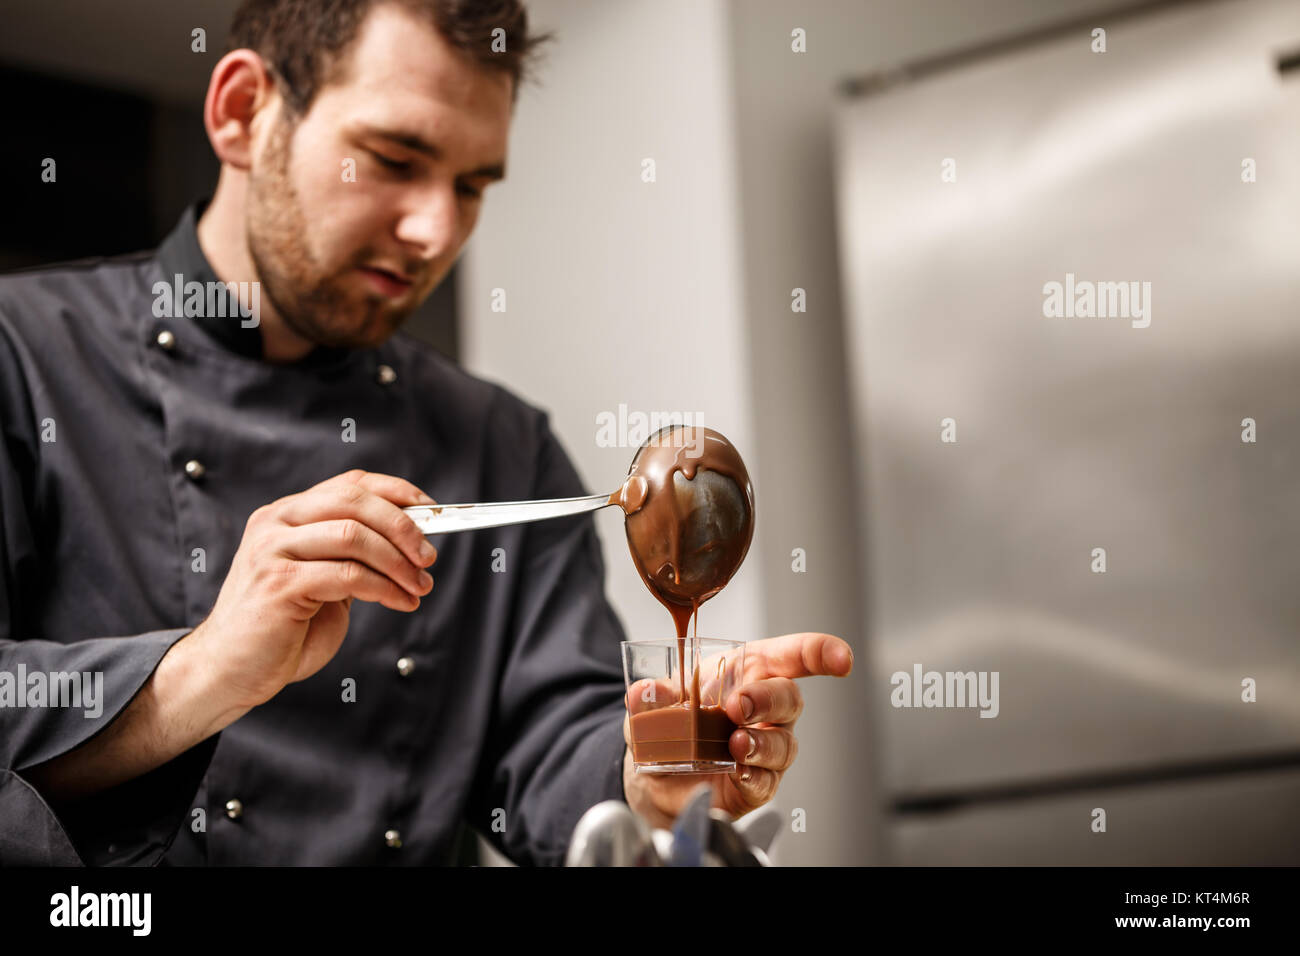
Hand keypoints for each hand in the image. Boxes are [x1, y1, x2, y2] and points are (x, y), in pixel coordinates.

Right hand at [187, 469, 437, 710]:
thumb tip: (411, 540)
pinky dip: (386, 588)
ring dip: (399, 562)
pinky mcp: (278, 584)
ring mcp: (271, 551)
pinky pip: (348, 576)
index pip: (349, 484)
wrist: (232, 670)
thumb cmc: (282, 629)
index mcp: (286, 515)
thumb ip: (352, 554)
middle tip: (429, 556)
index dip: (395, 491)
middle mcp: (275, 524)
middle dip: (403, 526)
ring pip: (353, 536)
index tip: (431, 509)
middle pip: (354, 501)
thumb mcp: (323, 579)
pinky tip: (401, 602)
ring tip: (420, 585)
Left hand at [622, 632, 852, 828]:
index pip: (793, 656)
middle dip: (768, 699)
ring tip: (735, 744)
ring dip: (762, 743)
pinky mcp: (757, 784)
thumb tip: (645, 693)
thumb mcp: (653, 703)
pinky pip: (766, 780)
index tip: (840, 659)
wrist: (654, 777)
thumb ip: (651, 696)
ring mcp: (765, 747)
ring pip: (784, 743)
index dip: (820, 653)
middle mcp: (765, 709)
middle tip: (739, 705)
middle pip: (790, 698)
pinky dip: (753, 776)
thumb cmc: (670, 725)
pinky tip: (738, 772)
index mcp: (747, 672)